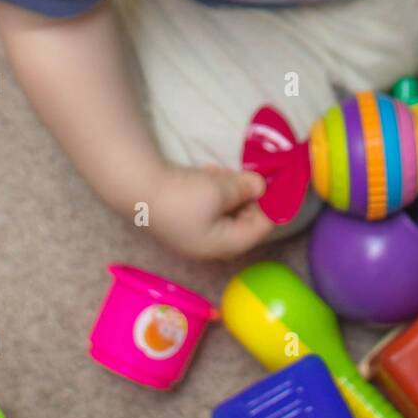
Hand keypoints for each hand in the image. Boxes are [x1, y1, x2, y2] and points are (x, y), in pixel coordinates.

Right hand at [146, 159, 273, 259]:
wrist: (137, 190)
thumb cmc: (183, 196)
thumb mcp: (221, 189)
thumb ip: (246, 188)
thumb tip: (262, 186)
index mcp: (224, 245)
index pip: (260, 230)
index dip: (272, 207)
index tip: (281, 184)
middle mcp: (210, 245)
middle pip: (243, 223)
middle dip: (251, 198)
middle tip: (254, 174)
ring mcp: (194, 233)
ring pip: (226, 213)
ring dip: (232, 191)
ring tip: (229, 172)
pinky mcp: (182, 219)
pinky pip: (209, 207)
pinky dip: (215, 191)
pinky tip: (210, 173)